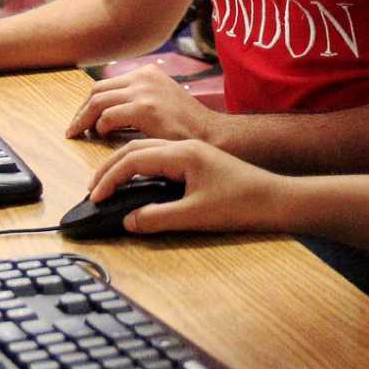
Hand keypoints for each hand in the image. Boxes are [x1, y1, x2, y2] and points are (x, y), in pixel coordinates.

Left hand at [67, 71, 224, 144]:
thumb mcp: (163, 98)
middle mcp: (144, 76)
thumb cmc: (187, 125)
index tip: (82, 119)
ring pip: (98, 101)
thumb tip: (110, 111)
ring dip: (83, 119)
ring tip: (78, 135)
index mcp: (148, 72)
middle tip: (74, 129)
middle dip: (81, 111)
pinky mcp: (145, 108)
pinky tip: (103, 136)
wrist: (211, 134)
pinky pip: (108, 116)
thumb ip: (140, 97)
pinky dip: (100, 127)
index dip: (89, 103)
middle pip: (97, 90)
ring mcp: (144, 91)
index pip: (107, 84)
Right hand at [87, 139, 285, 235]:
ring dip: (124, 163)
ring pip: (147, 148)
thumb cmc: (242, 204)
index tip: (96, 197)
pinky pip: (159, 154)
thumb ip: (159, 218)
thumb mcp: (196, 216)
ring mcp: (192, 152)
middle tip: (93, 188)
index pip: (134, 159)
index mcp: (183, 154)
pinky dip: (140, 164)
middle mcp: (185, 147)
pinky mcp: (197, 159)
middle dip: (110, 167)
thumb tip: (127, 220)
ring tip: (107, 182)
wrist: (276, 198)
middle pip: (136, 148)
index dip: (110, 178)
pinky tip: (137, 179)